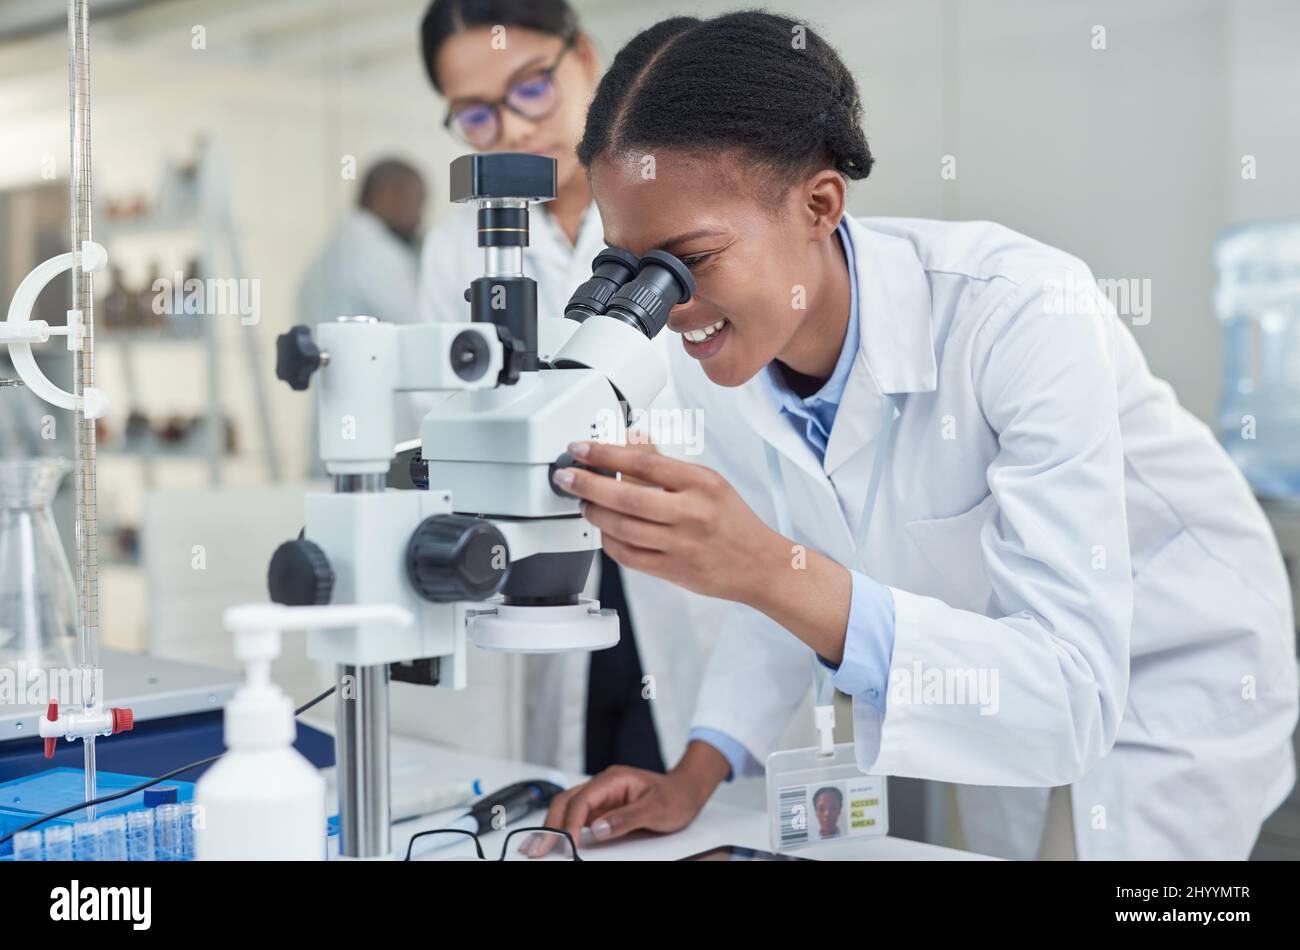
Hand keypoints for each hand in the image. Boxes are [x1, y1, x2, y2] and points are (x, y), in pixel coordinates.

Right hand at [534, 741, 729, 854]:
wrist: (686, 791)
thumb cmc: (675, 796)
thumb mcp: (656, 809)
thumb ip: (626, 818)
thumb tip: (598, 829)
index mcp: (614, 779)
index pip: (582, 801)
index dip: (570, 824)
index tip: (566, 845)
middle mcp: (603, 784)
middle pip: (566, 801)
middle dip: (550, 825)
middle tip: (539, 849)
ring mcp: (601, 795)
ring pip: (567, 807)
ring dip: (553, 827)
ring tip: (540, 847)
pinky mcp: (603, 807)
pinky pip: (578, 816)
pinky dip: (564, 828)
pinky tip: (556, 840)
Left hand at [551, 440, 782, 603]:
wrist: (759, 565)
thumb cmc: (733, 523)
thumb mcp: (710, 483)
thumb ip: (668, 468)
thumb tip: (630, 446)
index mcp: (701, 484)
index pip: (644, 462)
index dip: (606, 454)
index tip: (582, 449)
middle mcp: (691, 513)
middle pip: (627, 496)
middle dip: (588, 484)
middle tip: (567, 477)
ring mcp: (681, 544)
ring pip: (623, 528)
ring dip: (595, 514)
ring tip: (584, 503)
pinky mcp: (672, 570)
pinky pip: (629, 556)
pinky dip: (609, 541)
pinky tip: (603, 530)